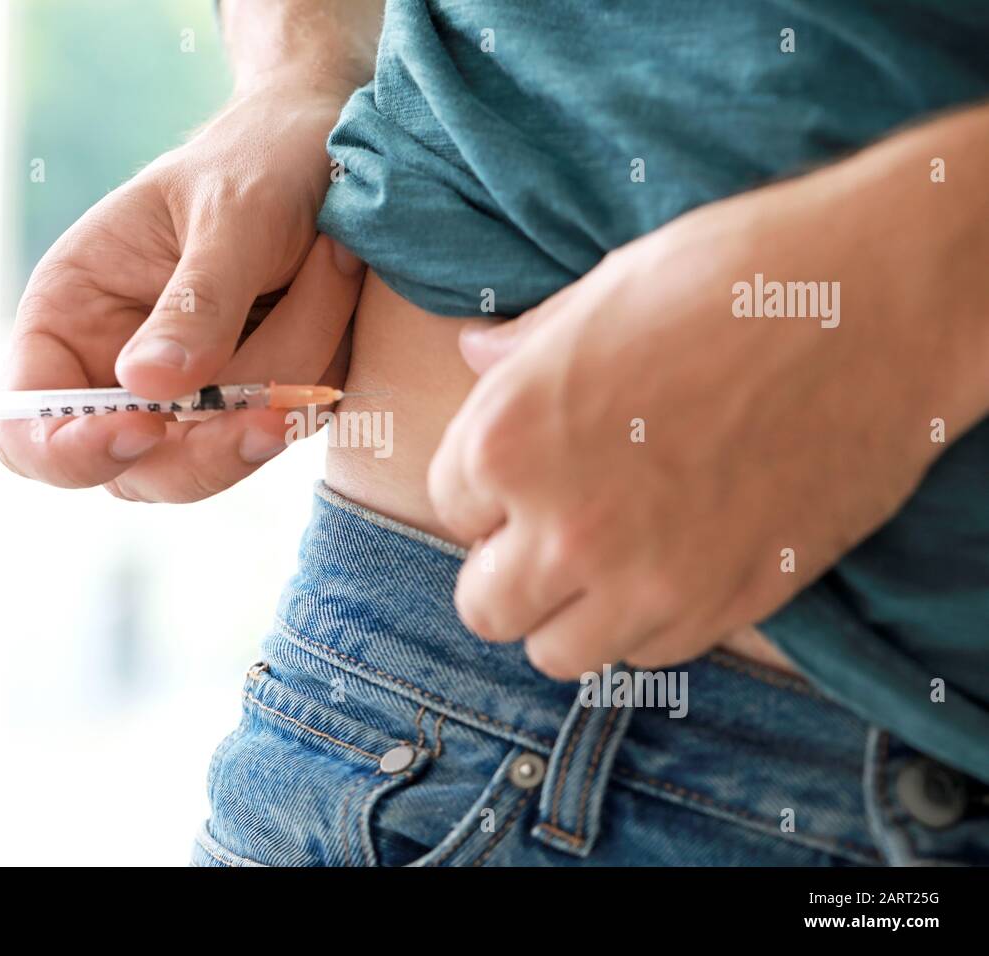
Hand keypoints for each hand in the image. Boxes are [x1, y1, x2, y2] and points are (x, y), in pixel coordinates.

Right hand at [0, 84, 363, 501]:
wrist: (330, 155)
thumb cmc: (258, 160)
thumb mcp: (230, 211)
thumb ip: (196, 302)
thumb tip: (149, 390)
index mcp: (70, 320)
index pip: (26, 430)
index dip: (69, 454)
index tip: (145, 427)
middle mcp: (121, 374)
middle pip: (142, 474)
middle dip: (218, 439)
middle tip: (280, 400)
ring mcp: (193, 403)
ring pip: (229, 451)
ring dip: (293, 367)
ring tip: (326, 265)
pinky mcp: (257, 408)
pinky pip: (287, 426)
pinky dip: (322, 371)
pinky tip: (332, 291)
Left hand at [428, 172, 955, 678]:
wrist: (883, 302)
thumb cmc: (734, 275)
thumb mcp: (603, 293)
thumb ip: (525, 348)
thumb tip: (474, 355)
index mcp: (508, 440)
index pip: (449, 506)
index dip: (485, 488)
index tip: (526, 470)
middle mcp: (563, 527)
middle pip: (485, 605)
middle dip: (506, 568)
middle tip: (547, 529)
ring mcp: (646, 580)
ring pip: (556, 652)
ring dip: (567, 611)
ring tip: (605, 556)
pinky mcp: (726, 607)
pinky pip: (646, 656)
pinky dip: (643, 623)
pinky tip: (669, 563)